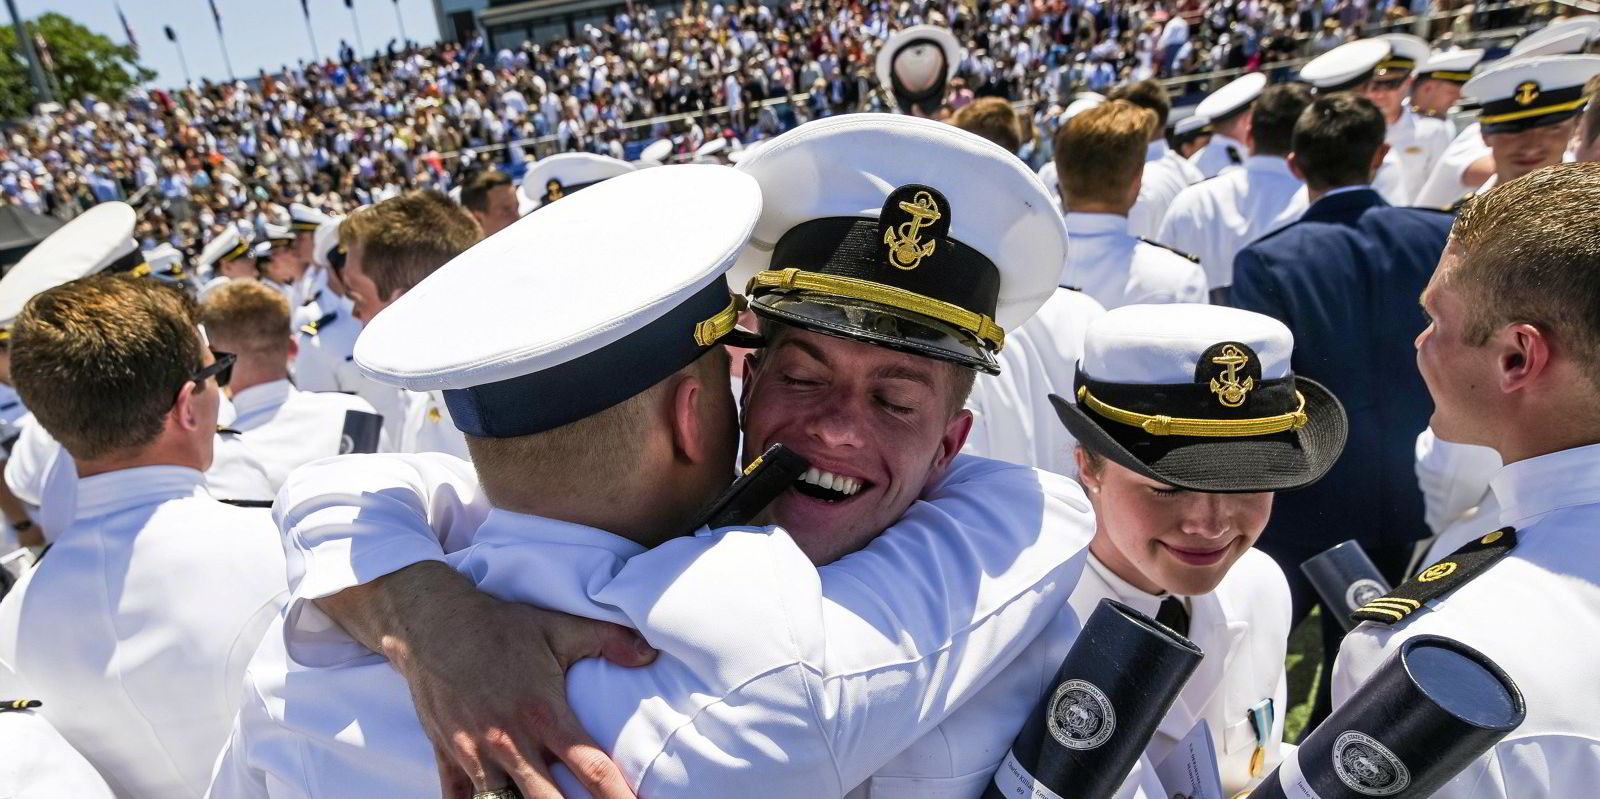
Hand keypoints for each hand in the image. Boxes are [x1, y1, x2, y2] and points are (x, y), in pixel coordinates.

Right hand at [318, 562, 657, 798]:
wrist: (431, 623)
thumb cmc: (499, 626)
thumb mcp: (557, 626)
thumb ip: (606, 640)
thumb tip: (650, 653)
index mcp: (544, 714)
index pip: (591, 768)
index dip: (616, 795)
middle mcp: (511, 742)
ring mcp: (476, 753)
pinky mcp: (448, 756)